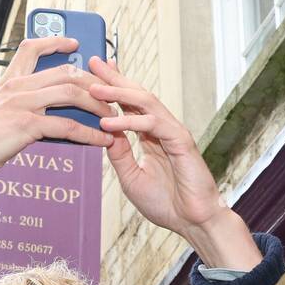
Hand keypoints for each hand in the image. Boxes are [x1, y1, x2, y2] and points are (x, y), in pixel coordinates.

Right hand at [0, 37, 114, 212]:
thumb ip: (19, 107)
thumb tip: (46, 114)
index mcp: (8, 81)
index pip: (32, 48)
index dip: (55, 41)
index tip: (74, 43)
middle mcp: (17, 86)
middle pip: (66, 72)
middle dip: (94, 81)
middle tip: (111, 93)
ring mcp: (22, 104)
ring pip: (72, 94)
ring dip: (98, 105)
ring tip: (113, 117)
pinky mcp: (27, 125)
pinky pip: (68, 126)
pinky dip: (90, 133)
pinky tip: (102, 140)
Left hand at [87, 55, 228, 235]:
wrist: (191, 221)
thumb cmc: (166, 203)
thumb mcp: (131, 177)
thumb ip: (118, 154)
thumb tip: (104, 131)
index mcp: (151, 136)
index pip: (130, 104)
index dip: (112, 86)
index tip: (93, 72)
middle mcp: (162, 129)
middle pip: (136, 95)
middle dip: (114, 78)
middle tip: (93, 63)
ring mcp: (172, 132)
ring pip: (145, 102)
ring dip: (118, 93)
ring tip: (94, 88)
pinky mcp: (180, 140)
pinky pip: (153, 124)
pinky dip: (130, 121)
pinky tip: (109, 121)